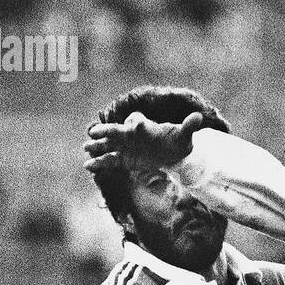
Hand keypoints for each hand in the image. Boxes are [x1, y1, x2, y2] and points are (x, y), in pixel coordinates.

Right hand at [84, 110, 201, 176]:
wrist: (174, 154)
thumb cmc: (177, 141)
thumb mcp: (183, 136)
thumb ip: (188, 127)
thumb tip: (199, 117)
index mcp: (142, 127)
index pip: (133, 122)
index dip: (130, 123)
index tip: (128, 126)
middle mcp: (130, 135)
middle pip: (114, 132)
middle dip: (104, 133)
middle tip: (93, 134)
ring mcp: (125, 147)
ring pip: (108, 146)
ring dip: (97, 147)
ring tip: (86, 148)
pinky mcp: (124, 160)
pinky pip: (110, 161)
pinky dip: (100, 163)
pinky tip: (88, 167)